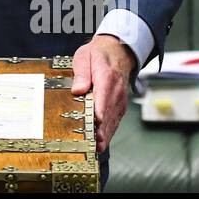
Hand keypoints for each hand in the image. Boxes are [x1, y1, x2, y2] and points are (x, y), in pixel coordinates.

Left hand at [71, 34, 136, 152]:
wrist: (118, 51)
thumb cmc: (99, 54)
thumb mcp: (85, 57)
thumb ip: (81, 73)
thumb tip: (78, 90)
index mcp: (107, 77)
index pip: (104, 97)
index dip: (100, 110)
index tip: (97, 122)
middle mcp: (116, 90)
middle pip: (109, 112)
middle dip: (103, 129)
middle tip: (95, 143)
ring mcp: (120, 99)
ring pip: (113, 119)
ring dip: (106, 134)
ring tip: (98, 147)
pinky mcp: (120, 105)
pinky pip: (115, 120)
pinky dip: (110, 131)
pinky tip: (103, 141)